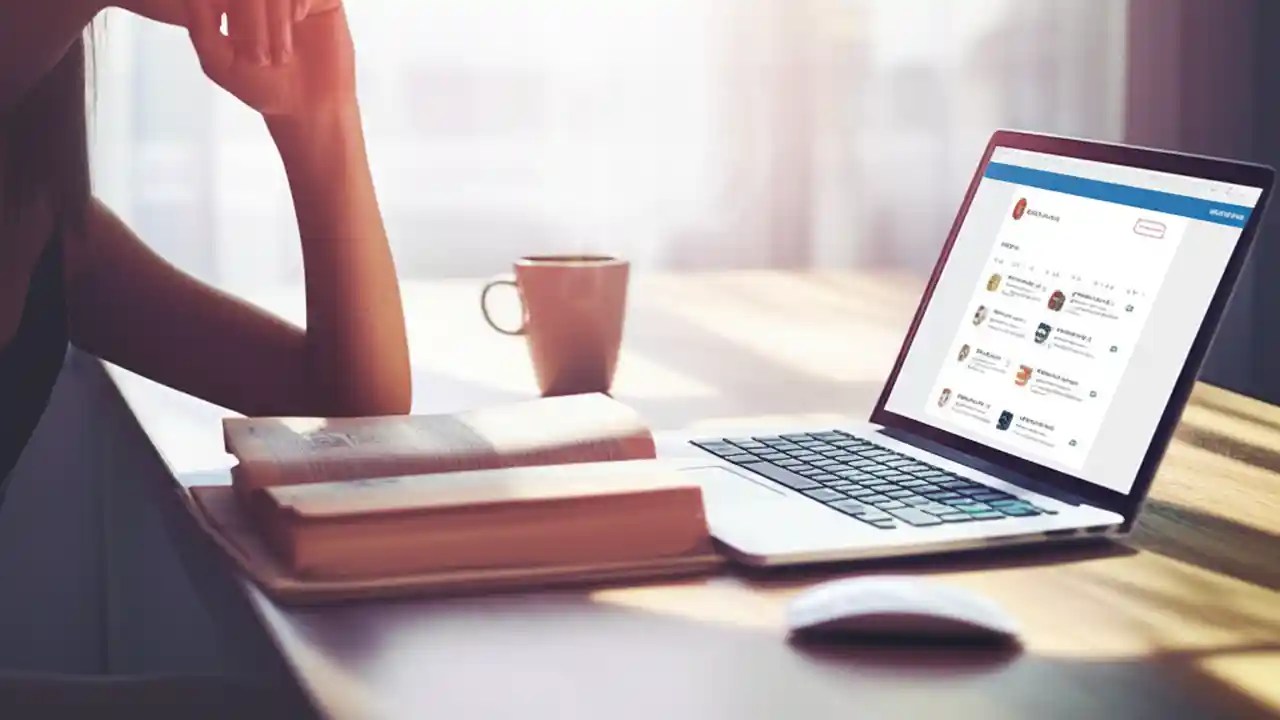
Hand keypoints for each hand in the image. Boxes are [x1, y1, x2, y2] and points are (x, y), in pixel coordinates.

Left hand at [184, 0, 353, 117]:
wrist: (311, 107)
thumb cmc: (265, 87)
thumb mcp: (219, 61)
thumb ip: (199, 24)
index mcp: (233, 3)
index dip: (233, 12)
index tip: (236, 44)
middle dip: (251, 17)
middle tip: (260, 59)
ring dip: (275, 19)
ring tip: (282, 56)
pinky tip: (299, 20)